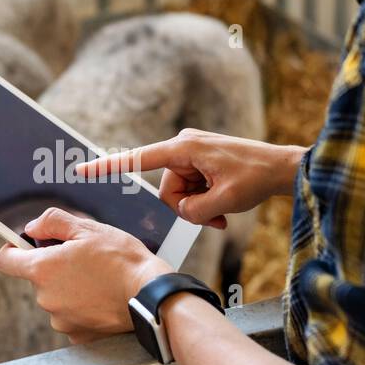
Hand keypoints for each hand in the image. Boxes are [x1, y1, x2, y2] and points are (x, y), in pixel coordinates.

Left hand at [0, 207, 169, 342]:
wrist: (150, 295)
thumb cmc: (122, 259)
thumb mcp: (88, 228)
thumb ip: (52, 222)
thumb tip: (33, 227)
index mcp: (42, 270)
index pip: (5, 260)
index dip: (13, 248)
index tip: (25, 244)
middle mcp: (45, 298)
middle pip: (37, 278)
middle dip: (54, 267)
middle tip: (83, 258)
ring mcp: (61, 319)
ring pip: (56, 298)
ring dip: (70, 288)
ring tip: (98, 279)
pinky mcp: (78, 334)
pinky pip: (72, 316)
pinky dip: (83, 307)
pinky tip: (103, 297)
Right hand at [76, 129, 304, 228]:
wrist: (283, 169)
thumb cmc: (256, 178)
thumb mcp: (223, 202)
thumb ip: (192, 212)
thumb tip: (183, 212)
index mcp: (184, 148)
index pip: (137, 159)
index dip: (108, 167)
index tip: (81, 170)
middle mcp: (184, 147)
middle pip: (166, 190)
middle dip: (188, 207)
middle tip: (216, 217)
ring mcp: (192, 155)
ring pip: (179, 194)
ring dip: (200, 208)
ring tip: (224, 212)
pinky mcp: (201, 163)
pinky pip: (191, 190)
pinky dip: (206, 203)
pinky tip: (225, 207)